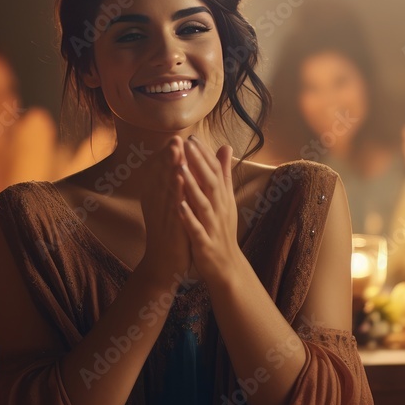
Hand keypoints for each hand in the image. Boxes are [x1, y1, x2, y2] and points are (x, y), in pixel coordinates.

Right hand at [137, 136, 192, 286]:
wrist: (164, 262)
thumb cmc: (170, 230)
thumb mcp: (171, 205)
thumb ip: (173, 184)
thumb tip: (178, 164)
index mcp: (155, 196)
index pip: (160, 172)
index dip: (167, 155)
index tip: (177, 136)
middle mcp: (155, 203)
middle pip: (160, 176)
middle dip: (168, 157)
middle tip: (176, 137)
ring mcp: (161, 214)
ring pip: (165, 188)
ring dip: (170, 169)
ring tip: (177, 151)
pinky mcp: (168, 226)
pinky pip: (172, 205)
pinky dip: (175, 191)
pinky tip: (180, 179)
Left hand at [177, 136, 242, 286]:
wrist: (226, 266)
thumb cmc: (221, 230)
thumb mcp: (224, 199)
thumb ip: (223, 174)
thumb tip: (225, 147)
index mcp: (222, 198)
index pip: (215, 172)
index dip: (204, 155)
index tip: (192, 138)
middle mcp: (219, 209)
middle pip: (210, 182)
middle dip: (199, 163)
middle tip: (187, 144)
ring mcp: (212, 225)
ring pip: (203, 203)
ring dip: (192, 186)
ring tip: (180, 168)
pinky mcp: (204, 242)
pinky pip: (196, 228)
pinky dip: (188, 217)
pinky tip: (178, 206)